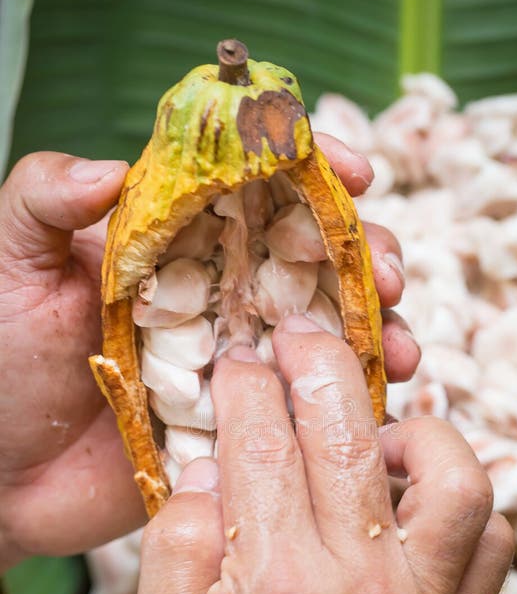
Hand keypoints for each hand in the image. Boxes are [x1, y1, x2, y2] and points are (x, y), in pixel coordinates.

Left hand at [0, 140, 416, 570]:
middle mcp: (216, 300)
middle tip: (387, 275)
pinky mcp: (243, 427)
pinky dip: (353, 404)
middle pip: (313, 265)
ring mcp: (236, 366)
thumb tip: (113, 166)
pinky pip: (309, 411)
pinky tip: (379, 402)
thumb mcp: (10, 265)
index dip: (312, 176)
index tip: (354, 175)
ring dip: (377, 334)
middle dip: (366, 258)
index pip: (256, 195)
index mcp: (175, 248)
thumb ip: (44, 199)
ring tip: (400, 347)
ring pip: (327, 338)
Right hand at [131, 317, 512, 593]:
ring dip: (416, 430)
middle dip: (319, 361)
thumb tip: (209, 467)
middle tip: (300, 339)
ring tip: (376, 429)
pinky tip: (416, 503)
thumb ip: (178, 547)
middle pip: (349, 431)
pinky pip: (493, 542)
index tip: (239, 361)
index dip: (246, 385)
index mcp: (275, 588)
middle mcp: (362, 587)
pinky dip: (462, 502)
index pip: (261, 443)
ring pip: (456, 476)